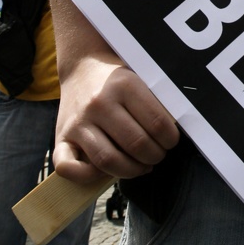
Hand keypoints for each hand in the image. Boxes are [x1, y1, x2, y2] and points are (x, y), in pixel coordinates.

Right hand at [54, 50, 179, 183]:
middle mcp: (99, 103)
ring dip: (132, 170)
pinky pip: (68, 168)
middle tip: (158, 154)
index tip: (171, 141)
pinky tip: (106, 172)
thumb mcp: (142, 79)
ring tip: (142, 166)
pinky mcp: (61, 137)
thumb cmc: (120, 80)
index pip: (157, 123)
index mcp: (124, 85)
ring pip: (109, 160)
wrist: (83, 67)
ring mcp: (78, 122)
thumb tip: (182, 128)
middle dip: (155, 156)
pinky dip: (88, 177)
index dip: (170, 139)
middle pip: (137, 144)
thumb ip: (159, 101)